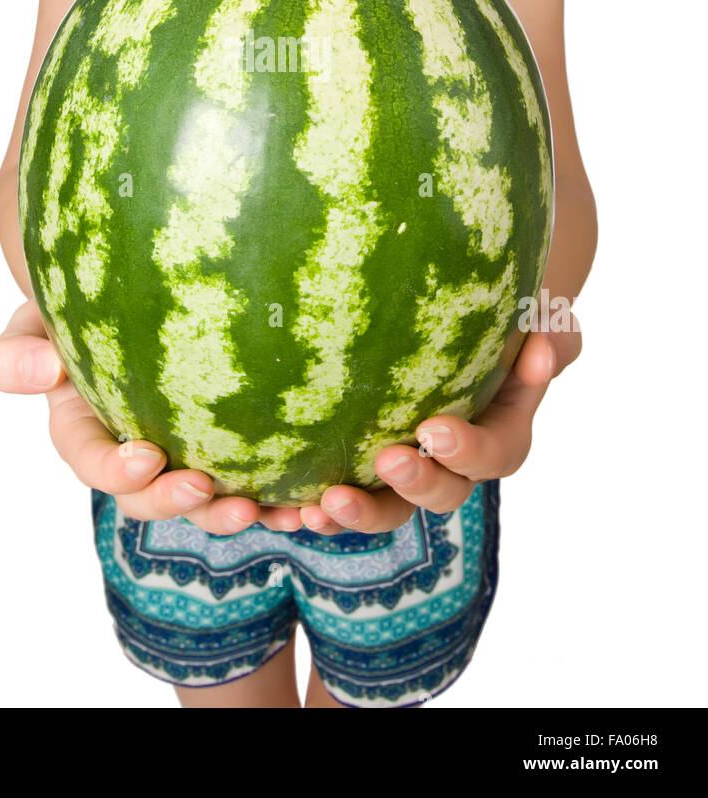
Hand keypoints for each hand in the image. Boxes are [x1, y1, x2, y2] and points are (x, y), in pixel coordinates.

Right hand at [0, 298, 304, 535]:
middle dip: (177, 503)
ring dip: (231, 512)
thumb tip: (41, 370)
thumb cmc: (76, 307)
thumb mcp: (34, 321)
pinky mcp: (229, 448)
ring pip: (205, 501)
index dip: (114, 470)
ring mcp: (183, 454)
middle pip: (151, 497)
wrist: (131, 290)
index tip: (144, 458)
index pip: (93, 461)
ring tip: (266, 510)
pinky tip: (306, 498)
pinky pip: (252, 480)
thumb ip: (20, 349)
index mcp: (86, 430)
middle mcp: (135, 453)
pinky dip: (276, 496)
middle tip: (207, 490)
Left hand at [297, 318, 582, 534]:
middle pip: (441, 495)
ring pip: (387, 509)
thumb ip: (553, 333)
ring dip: (356, 514)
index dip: (468, 451)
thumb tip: (546, 346)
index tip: (435, 430)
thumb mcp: (538, 317)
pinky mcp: (360, 468)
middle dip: (415, 484)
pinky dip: (309, 507)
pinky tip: (278, 507)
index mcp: (498, 434)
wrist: (456, 318)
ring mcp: (405, 469)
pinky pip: (338, 497)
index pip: (494, 455)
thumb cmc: (501, 316)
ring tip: (320, 506)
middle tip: (387, 462)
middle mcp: (453, 464)